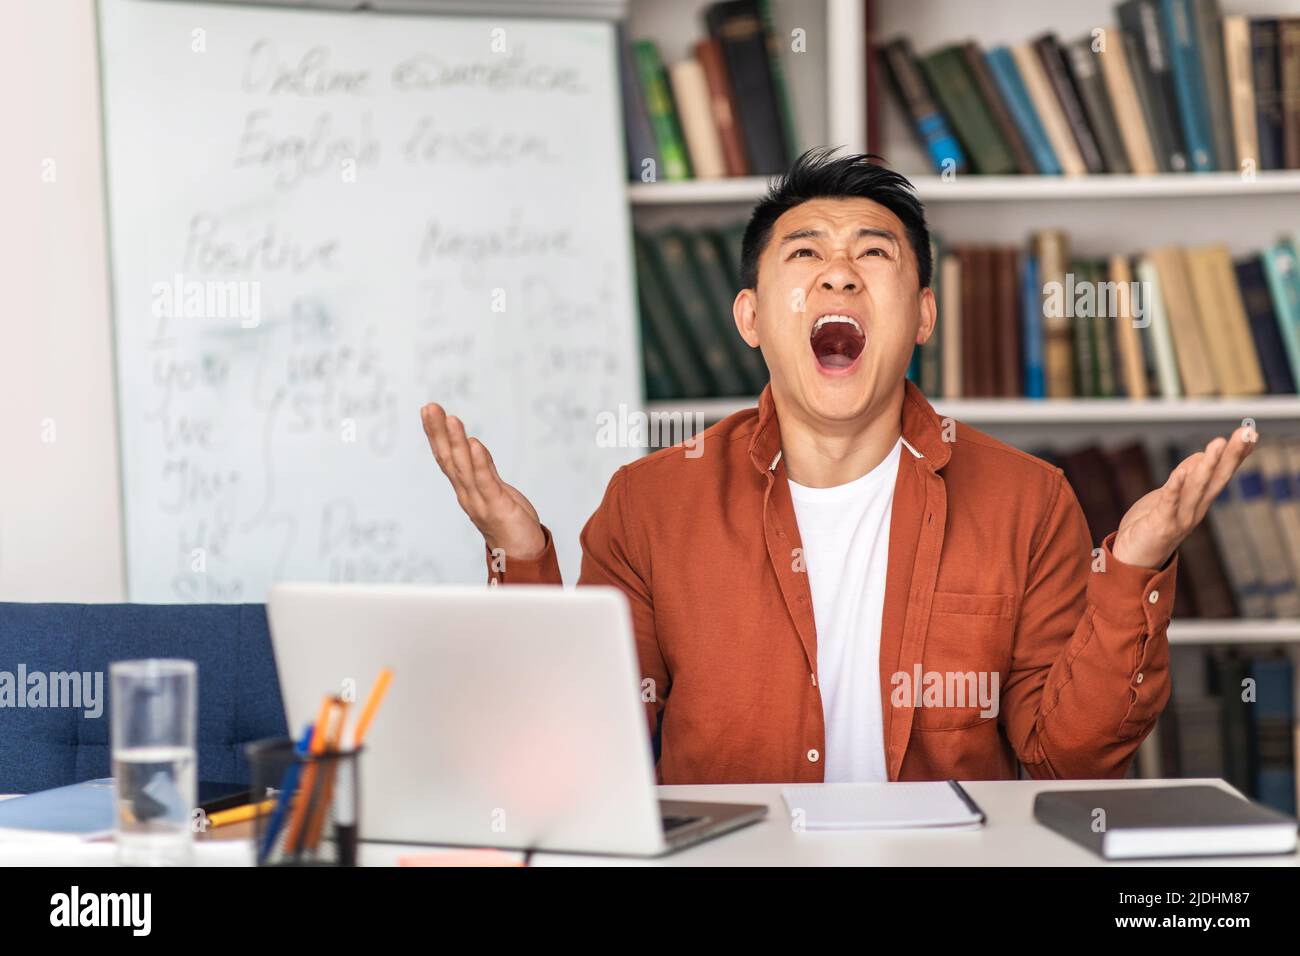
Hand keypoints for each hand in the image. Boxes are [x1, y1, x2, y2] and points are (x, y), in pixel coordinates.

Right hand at [420, 403, 545, 559]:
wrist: (522, 555)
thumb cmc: (508, 521)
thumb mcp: (493, 489)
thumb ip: (482, 469)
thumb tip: (472, 446)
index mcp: (465, 488)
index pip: (446, 457)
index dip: (436, 434)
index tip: (428, 410)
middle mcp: (467, 494)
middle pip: (448, 459)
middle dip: (438, 432)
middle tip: (429, 407)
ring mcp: (480, 501)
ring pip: (464, 468)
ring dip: (456, 442)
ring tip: (450, 418)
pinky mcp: (497, 507)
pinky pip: (486, 482)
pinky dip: (480, 462)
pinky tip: (475, 443)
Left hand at [1112, 426, 1256, 569]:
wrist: (1131, 559)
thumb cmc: (1150, 526)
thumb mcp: (1169, 496)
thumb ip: (1185, 479)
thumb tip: (1200, 455)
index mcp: (1198, 502)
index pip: (1221, 474)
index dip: (1235, 455)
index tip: (1249, 433)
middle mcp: (1195, 509)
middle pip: (1217, 479)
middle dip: (1231, 455)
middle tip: (1246, 433)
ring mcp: (1180, 518)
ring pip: (1197, 488)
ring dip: (1207, 465)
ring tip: (1218, 443)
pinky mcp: (1160, 525)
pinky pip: (1169, 503)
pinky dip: (1175, 487)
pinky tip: (1180, 472)